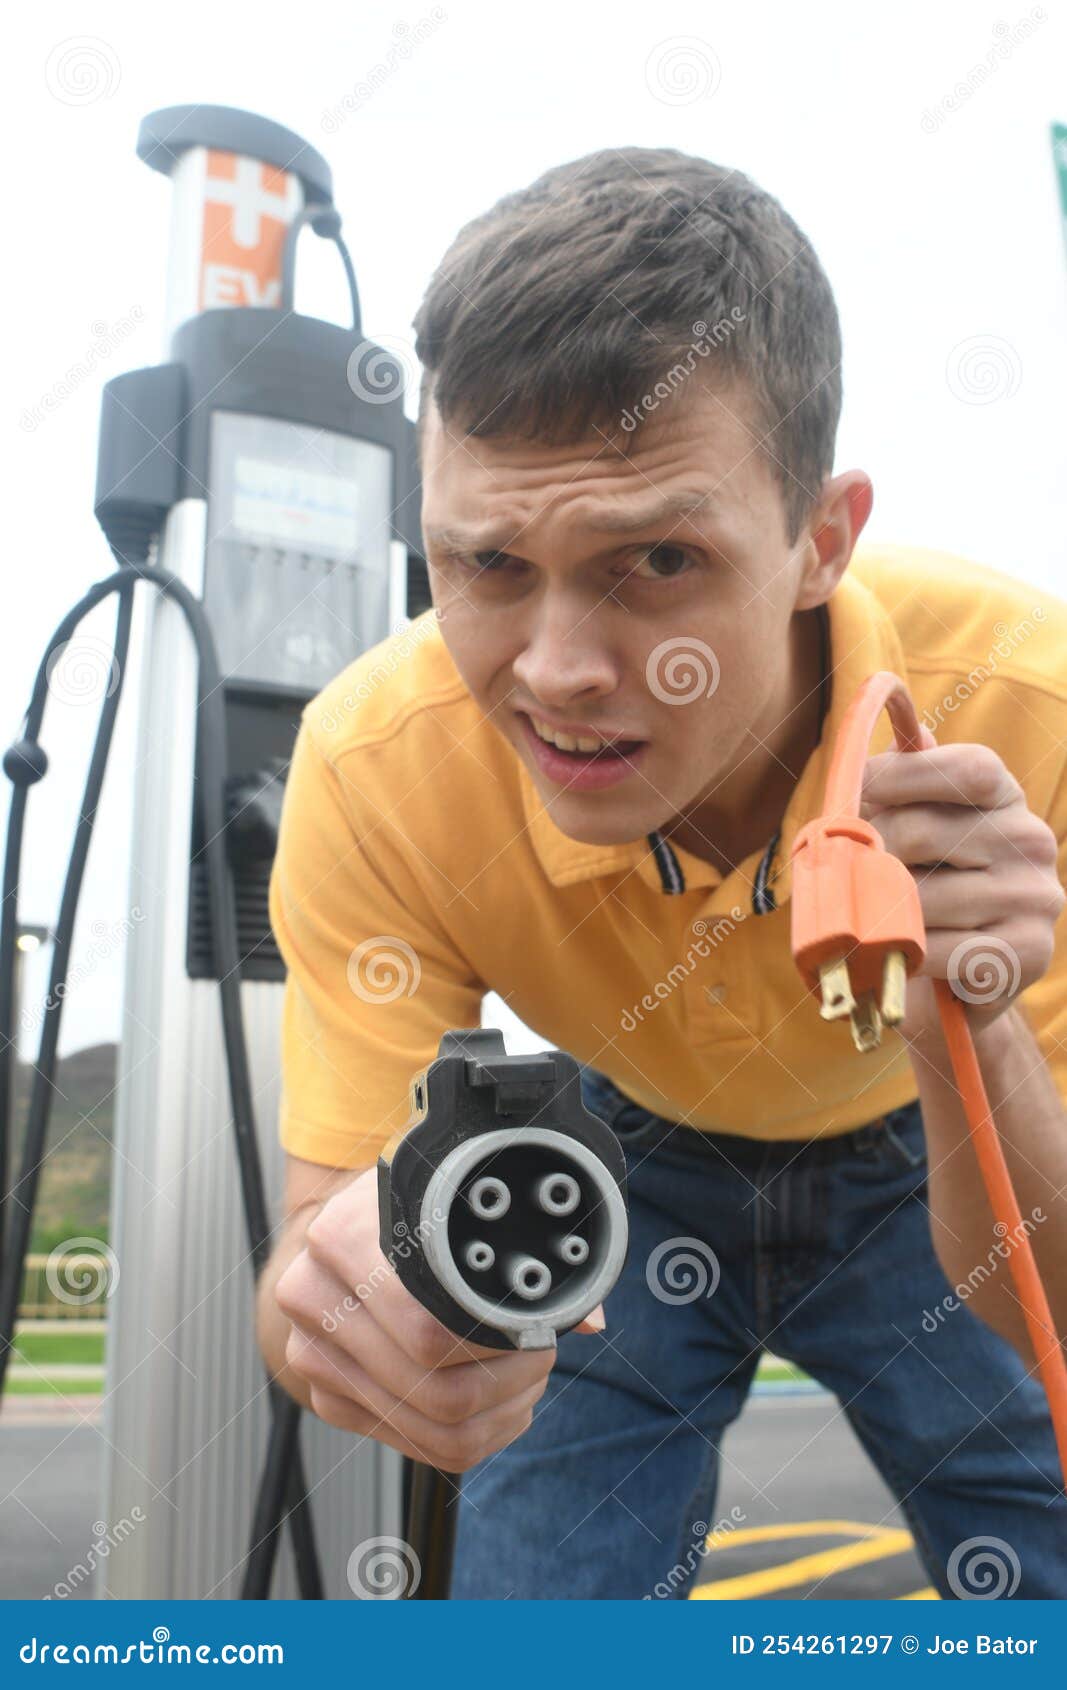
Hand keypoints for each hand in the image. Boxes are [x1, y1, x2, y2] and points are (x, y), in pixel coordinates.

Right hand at [274, 1165, 601, 1470]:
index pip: (429, 1330)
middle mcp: (313, 1300)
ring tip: (527, 1375)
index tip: (536, 1326)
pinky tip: (501, 1401)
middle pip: (434, 1388)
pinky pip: (418, 1447)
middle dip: (509, 1378)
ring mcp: (314, 1356)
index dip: (498, 1341)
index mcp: (340, 1240)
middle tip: (540, 1351)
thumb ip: (523, 1251)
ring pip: (432, 1427)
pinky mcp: (328, 1397)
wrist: (350, 1226)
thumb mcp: (460, 1199)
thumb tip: (590, 1320)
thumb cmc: (415, 1206)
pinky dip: (477, 1434)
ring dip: (499, 1412)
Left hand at [859, 731, 1064, 1044]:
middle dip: (869, 854)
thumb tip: (888, 736)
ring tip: (868, 919)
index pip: (960, 768)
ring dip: (882, 912)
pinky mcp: (1026, 951)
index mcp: (1004, 796)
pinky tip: (896, 954)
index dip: (897, 776)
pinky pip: (938, 948)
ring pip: (922, 896)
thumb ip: (901, 781)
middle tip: (844, 873)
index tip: (850, 794)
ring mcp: (1034, 896)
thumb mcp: (916, 823)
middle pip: (922, 832)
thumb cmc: (924, 885)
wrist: (956, 978)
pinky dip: (904, 953)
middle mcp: (1029, 840)